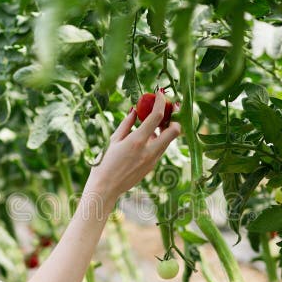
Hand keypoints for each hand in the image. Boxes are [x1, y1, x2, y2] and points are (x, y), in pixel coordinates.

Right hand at [86, 90, 180, 204]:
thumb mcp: (114, 140)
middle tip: (171, 108)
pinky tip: (149, 135)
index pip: (157, 117)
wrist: (106, 188)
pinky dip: (159, 138)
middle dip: (176, 117)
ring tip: (157, 120)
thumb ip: (127, 124)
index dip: (162, 102)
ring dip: (167, 128)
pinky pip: (161, 148)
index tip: (161, 93)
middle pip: (174, 131)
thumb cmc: (105, 162)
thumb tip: (135, 110)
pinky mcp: (153, 166)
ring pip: (169, 140)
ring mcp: (153, 160)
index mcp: (137, 140)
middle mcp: (149, 150)